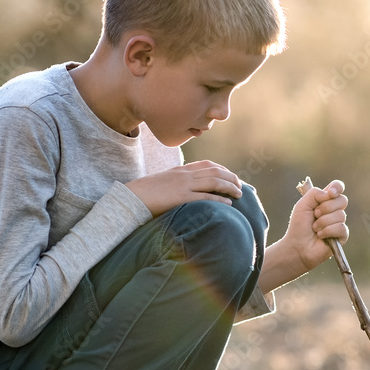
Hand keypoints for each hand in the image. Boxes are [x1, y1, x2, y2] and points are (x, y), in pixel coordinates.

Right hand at [125, 161, 241, 216]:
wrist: (130, 197)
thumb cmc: (144, 193)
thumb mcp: (162, 182)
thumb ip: (175, 182)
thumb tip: (184, 190)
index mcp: (180, 170)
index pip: (207, 164)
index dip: (222, 170)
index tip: (230, 176)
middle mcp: (184, 175)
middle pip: (214, 171)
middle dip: (230, 178)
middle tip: (240, 186)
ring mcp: (183, 185)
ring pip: (213, 182)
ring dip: (229, 187)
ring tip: (239, 194)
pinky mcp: (180, 198)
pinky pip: (204, 197)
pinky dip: (219, 200)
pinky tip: (228, 205)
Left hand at [285, 179, 348, 272]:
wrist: (297, 246)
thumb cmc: (299, 226)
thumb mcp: (303, 205)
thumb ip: (315, 193)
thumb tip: (330, 194)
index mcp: (326, 200)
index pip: (338, 187)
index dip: (337, 187)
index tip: (330, 193)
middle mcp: (335, 210)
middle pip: (342, 200)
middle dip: (326, 207)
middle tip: (315, 215)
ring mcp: (339, 222)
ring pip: (340, 215)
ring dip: (323, 222)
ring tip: (314, 228)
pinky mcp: (342, 236)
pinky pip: (341, 228)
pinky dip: (327, 231)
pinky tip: (320, 235)